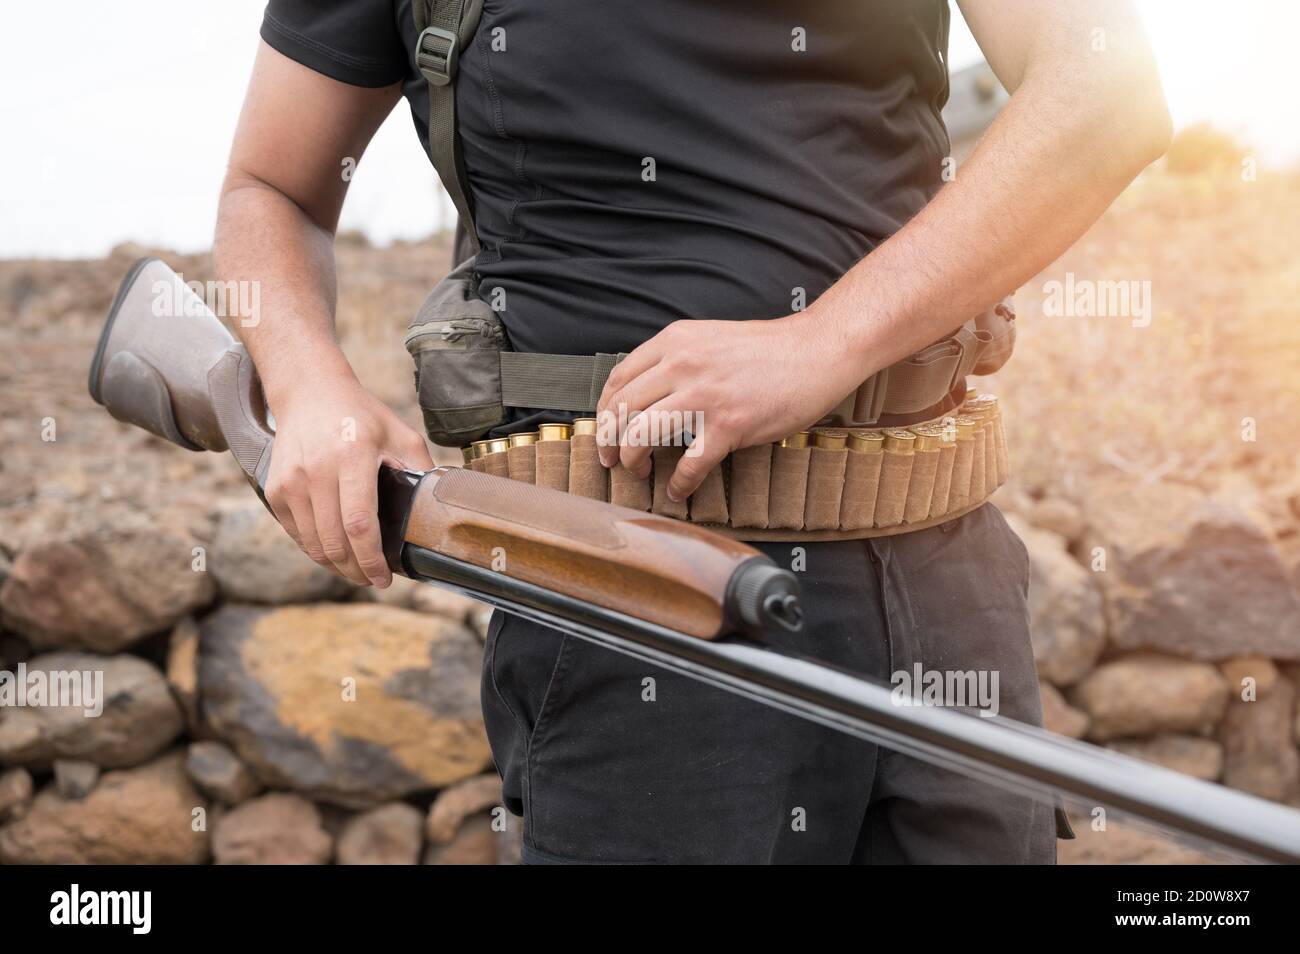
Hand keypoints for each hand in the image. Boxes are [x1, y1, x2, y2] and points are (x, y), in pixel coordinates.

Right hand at [263, 375, 433, 587]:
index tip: (384, 578)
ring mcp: (292, 481)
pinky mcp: (276, 489)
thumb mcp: (400, 434)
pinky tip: (335, 552)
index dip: (372, 559)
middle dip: (356, 570)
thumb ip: (422, 470)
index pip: (359, 524)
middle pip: (335, 541)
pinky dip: (316, 549)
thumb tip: (442, 507)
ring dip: (336, 565)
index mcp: (352, 457)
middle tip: (374, 580)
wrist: (309, 393)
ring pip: (313, 543)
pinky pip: (297, 533)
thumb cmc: (361, 416)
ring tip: (356, 570)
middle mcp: (317, 471)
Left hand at [594, 310, 865, 500]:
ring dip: (632, 460)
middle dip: (609, 441)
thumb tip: (648, 392)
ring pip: (641, 435)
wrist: (816, 351)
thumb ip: (677, 359)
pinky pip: (690, 463)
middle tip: (612, 460)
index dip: (604, 411)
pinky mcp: (729, 425)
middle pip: (621, 410)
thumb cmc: (768, 350)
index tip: (605, 430)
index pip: (618, 379)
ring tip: (639, 472)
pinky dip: (678, 483)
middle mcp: (682, 366)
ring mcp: (704, 396)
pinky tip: (678, 490)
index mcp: (675, 343)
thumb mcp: (709, 340)